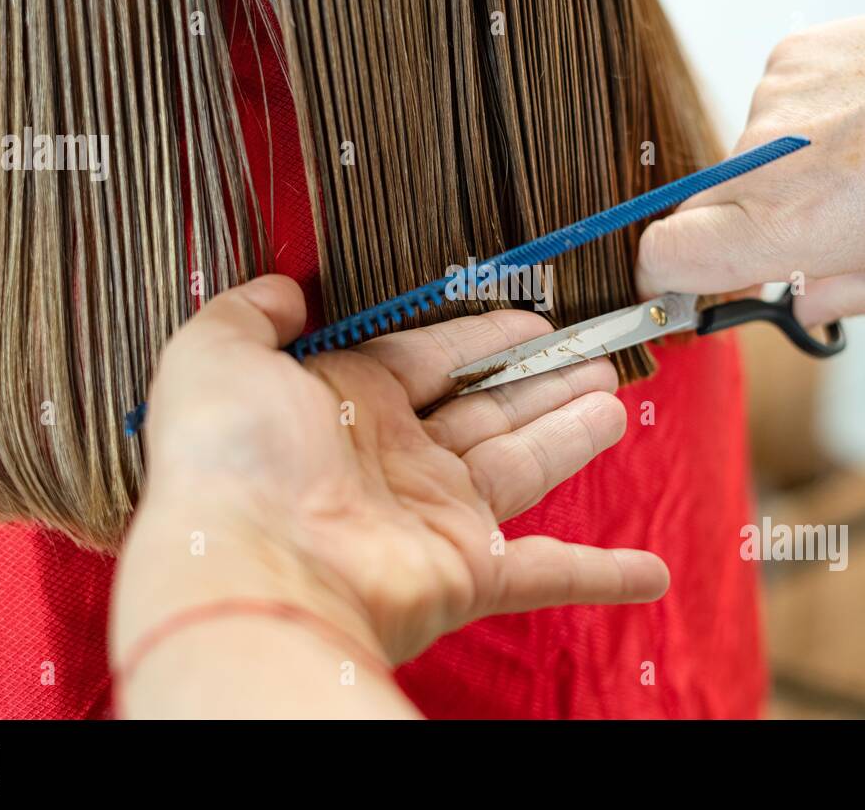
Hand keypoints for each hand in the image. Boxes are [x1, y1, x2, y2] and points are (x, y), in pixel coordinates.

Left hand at [112, 275, 667, 679]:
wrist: (254, 570)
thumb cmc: (231, 460)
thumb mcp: (215, 355)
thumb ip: (248, 313)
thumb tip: (284, 288)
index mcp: (345, 405)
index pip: (429, 356)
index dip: (482, 334)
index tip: (531, 316)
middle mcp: (394, 461)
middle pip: (487, 407)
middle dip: (540, 379)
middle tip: (593, 352)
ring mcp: (435, 519)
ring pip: (522, 468)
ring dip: (573, 436)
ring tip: (616, 397)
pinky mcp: (468, 574)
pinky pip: (548, 575)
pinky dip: (601, 575)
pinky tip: (650, 570)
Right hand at [636, 0, 864, 324]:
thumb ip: (842, 299)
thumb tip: (795, 299)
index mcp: (791, 228)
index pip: (664, 255)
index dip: (665, 278)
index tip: (688, 286)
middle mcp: (764, 160)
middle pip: (694, 211)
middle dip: (734, 233)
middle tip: (805, 234)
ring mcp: (773, 97)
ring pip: (737, 160)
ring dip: (777, 175)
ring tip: (862, 163)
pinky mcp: (790, 53)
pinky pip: (768, 108)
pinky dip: (799, 124)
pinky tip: (863, 118)